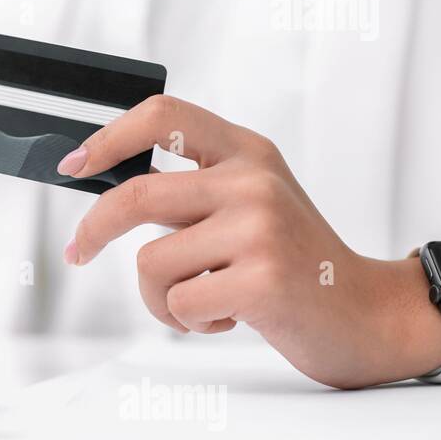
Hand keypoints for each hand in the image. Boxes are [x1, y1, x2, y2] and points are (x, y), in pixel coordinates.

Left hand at [56, 95, 440, 388]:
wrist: (365, 314)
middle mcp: (252, 181)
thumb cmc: (294, 262)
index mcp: (246, 152)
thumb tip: (108, 191)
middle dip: (94, 230)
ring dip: (161, 297)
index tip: (75, 164)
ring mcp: (260, 228)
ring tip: (204, 299)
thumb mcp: (250, 203)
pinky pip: (177, 305)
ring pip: (151, 264)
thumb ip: (192, 190)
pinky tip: (230, 315)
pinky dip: (190, 322)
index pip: (162, 116)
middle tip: (78, 252)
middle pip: (137, 196)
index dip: (108, 137)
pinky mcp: (262, 280)